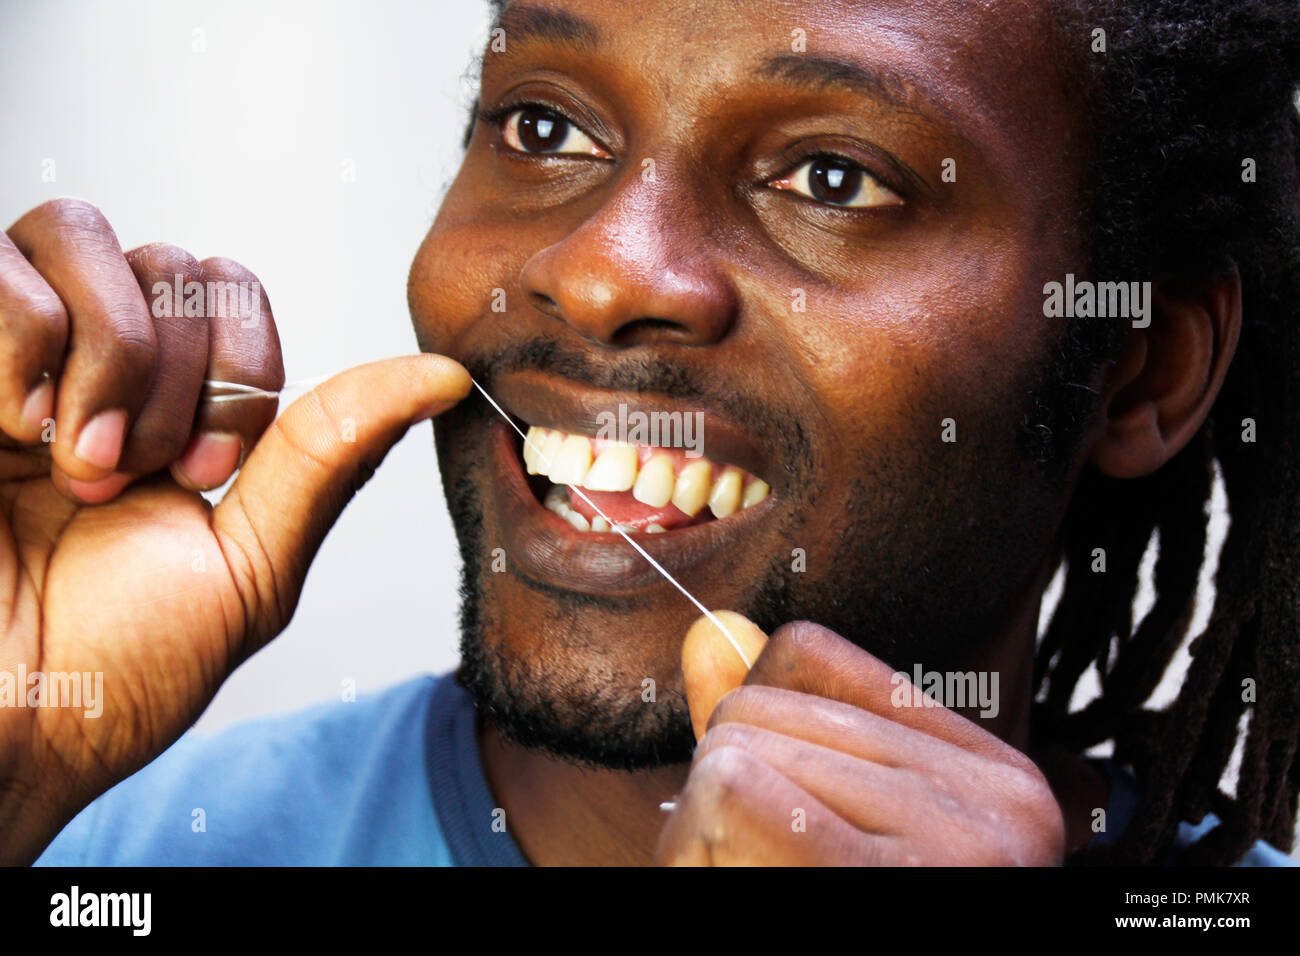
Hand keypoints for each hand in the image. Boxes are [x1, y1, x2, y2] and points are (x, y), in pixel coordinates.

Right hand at [0, 198, 470, 863]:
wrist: (4, 726)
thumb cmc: (116, 667)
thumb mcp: (253, 562)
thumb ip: (334, 453)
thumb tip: (443, 377)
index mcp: (175, 409)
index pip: (235, 289)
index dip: (243, 364)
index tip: (212, 468)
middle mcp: (95, 367)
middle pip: (174, 261)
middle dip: (178, 375)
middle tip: (141, 475)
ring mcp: (16, 356)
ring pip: (83, 234)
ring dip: (108, 359)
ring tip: (80, 461)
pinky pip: (2, 272)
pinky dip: (24, 351)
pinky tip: (15, 434)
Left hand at [658, 612, 1065, 864]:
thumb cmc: (837, 915)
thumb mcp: (817, 826)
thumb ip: (766, 732)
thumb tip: (709, 631)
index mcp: (989, 778)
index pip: (804, 655)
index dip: (750, 729)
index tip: (773, 814)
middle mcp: (1001, 805)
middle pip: (753, 712)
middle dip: (715, 799)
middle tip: (762, 878)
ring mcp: (966, 849)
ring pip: (728, 755)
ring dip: (703, 844)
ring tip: (766, 893)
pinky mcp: (900, 883)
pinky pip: (739, 793)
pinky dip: (705, 848)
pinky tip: (748, 887)